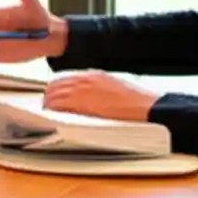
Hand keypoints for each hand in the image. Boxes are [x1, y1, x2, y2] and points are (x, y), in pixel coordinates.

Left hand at [43, 70, 160, 121]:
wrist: (147, 109)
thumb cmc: (137, 104)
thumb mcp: (115, 88)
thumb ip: (97, 90)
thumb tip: (88, 100)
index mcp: (92, 76)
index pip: (63, 79)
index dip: (56, 92)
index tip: (56, 102)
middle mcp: (83, 80)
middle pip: (54, 87)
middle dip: (50, 99)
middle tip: (51, 112)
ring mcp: (80, 92)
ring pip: (52, 97)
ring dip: (50, 108)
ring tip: (52, 119)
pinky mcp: (81, 105)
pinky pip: (57, 107)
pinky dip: (52, 113)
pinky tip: (54, 121)